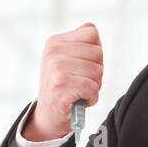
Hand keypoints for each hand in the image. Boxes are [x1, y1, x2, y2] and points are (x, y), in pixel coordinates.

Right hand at [24, 22, 102, 141]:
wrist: (49, 117)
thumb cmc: (65, 88)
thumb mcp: (70, 60)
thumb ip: (82, 43)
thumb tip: (92, 29)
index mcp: (55, 42)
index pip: (92, 33)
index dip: (95, 53)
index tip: (82, 67)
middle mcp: (53, 51)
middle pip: (98, 53)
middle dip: (96, 72)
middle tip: (80, 83)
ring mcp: (55, 67)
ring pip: (97, 71)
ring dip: (94, 86)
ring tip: (79, 92)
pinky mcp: (61, 85)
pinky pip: (93, 88)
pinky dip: (92, 98)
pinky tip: (79, 100)